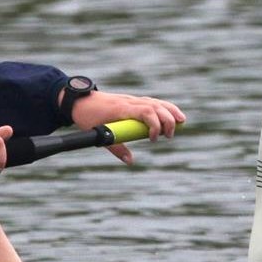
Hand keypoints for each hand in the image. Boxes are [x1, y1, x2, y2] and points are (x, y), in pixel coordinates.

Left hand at [67, 90, 185, 163]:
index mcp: (122, 109)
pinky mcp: (132, 101)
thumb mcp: (98, 134)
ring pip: (156, 102)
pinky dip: (164, 107)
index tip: (153, 140)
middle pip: (155, 106)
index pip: (146, 112)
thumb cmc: (87, 117)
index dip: (155, 124)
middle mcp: (130, 102)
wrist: (79, 100)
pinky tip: (172, 114)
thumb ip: (116, 148)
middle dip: (168, 120)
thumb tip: (131, 161)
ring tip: (182, 121)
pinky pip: (152, 102)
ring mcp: (132, 100)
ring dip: (170, 111)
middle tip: (170, 136)